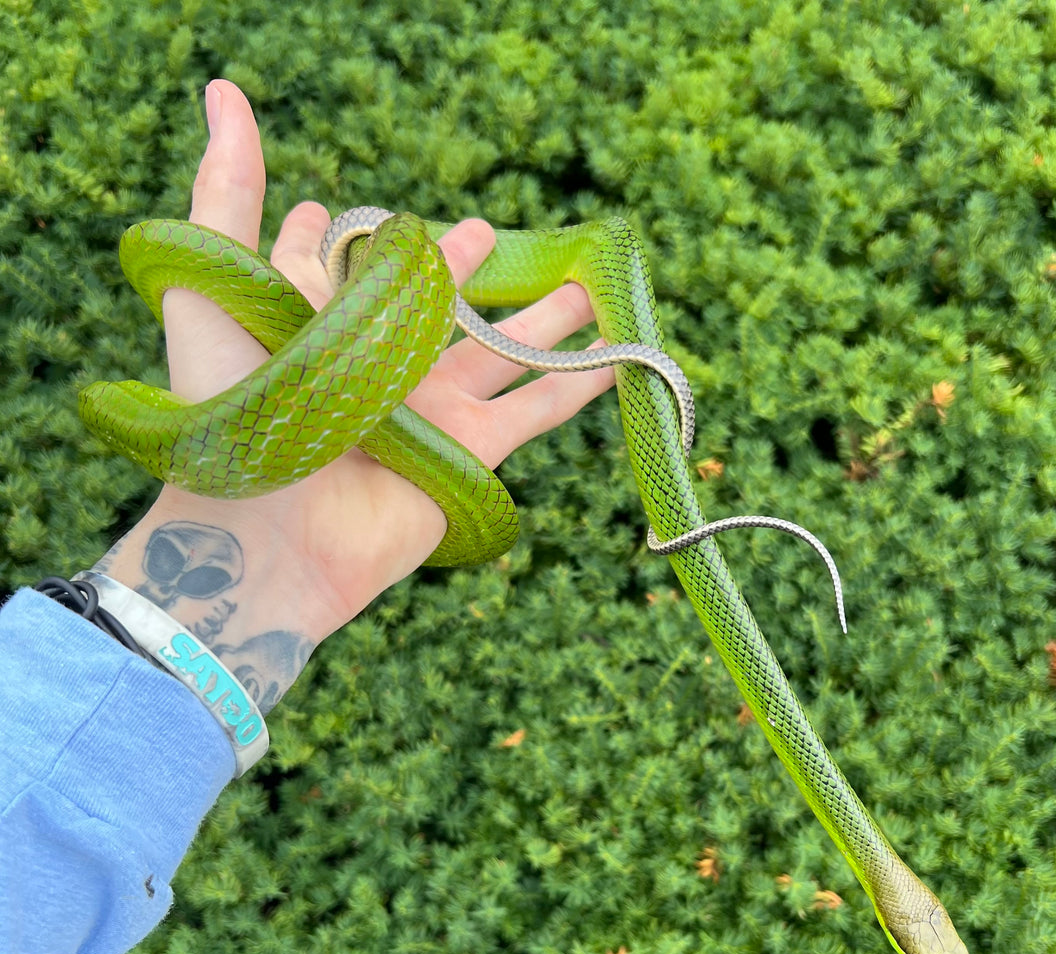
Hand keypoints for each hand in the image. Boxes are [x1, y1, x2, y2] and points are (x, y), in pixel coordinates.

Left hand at [91, 80, 613, 711]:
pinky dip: (578, 385)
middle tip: (489, 232)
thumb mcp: (212, 281)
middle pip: (433, 304)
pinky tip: (616, 357)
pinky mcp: (470, 448)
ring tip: (583, 288)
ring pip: (499, 350)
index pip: (335, 267)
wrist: (267, 532)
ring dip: (541, 323)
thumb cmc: (228, 405)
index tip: (342, 212)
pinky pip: (536, 409)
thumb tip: (225, 92)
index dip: (340, 238)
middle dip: (461, 267)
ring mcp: (430, 407)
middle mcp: (377, 362)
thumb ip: (226, 193)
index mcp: (317, 320)